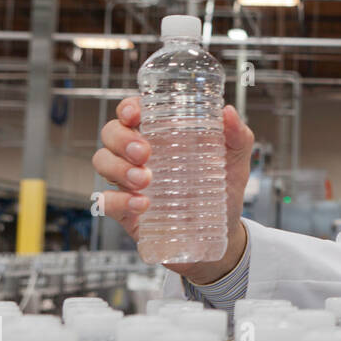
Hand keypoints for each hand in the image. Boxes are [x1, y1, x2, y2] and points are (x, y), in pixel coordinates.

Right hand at [91, 95, 253, 283]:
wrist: (224, 231)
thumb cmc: (224, 190)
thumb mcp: (236, 161)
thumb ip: (238, 136)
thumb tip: (228, 112)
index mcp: (162, 136)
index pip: (133, 113)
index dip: (127, 108)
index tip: (135, 114)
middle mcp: (140, 155)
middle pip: (111, 134)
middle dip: (122, 139)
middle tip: (144, 153)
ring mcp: (130, 182)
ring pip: (102, 162)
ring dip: (118, 168)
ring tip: (146, 180)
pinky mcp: (127, 210)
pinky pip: (106, 201)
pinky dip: (118, 201)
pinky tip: (142, 204)